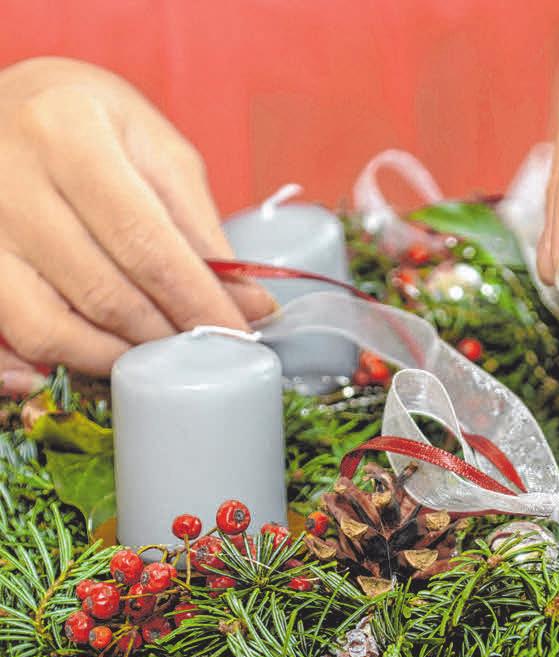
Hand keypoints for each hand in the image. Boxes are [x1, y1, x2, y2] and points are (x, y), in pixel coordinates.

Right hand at [0, 57, 274, 394]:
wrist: (2, 103)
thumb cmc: (91, 124)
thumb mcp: (157, 153)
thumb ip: (200, 230)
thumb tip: (250, 305)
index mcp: (68, 133)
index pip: (145, 244)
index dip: (197, 302)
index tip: (239, 333)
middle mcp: (8, 178)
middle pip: (103, 292)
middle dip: (166, 335)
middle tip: (208, 350)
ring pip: (49, 328)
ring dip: (118, 356)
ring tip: (161, 354)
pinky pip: (5, 337)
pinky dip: (54, 364)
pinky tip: (98, 367)